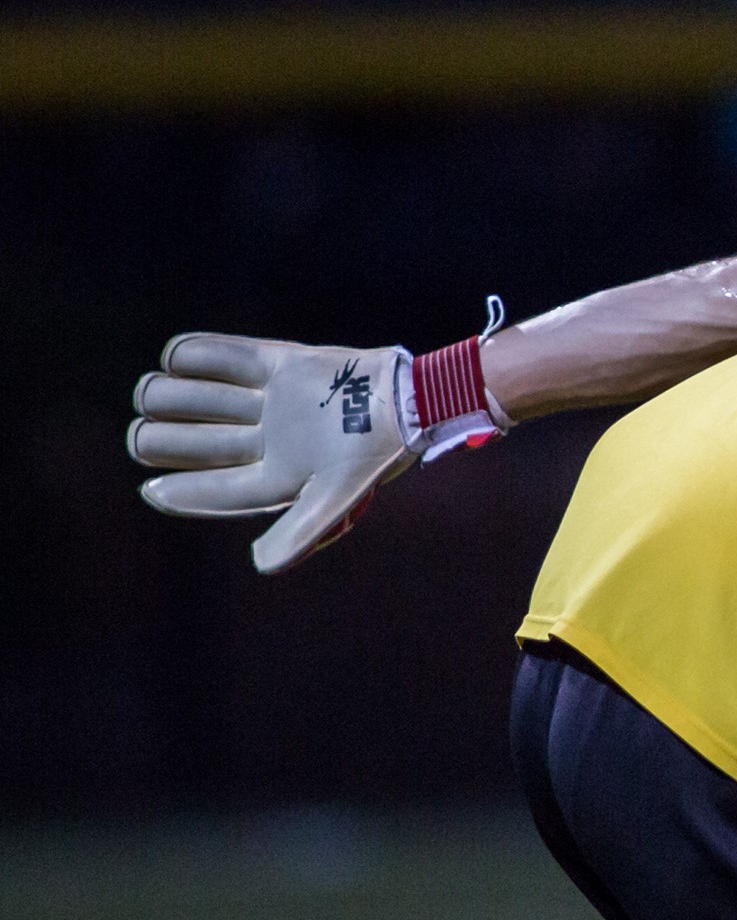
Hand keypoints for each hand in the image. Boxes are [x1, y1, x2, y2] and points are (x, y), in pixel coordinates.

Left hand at [128, 325, 503, 573]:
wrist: (408, 399)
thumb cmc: (375, 456)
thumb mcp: (337, 499)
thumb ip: (299, 533)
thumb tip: (261, 565)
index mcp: (282, 478)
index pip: (219, 490)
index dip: (179, 493)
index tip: (149, 490)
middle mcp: (270, 442)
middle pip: (198, 442)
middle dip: (163, 439)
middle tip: (145, 434)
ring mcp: (272, 403)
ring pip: (200, 398)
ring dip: (169, 394)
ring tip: (153, 392)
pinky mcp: (281, 365)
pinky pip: (222, 356)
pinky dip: (193, 354)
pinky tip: (175, 360)